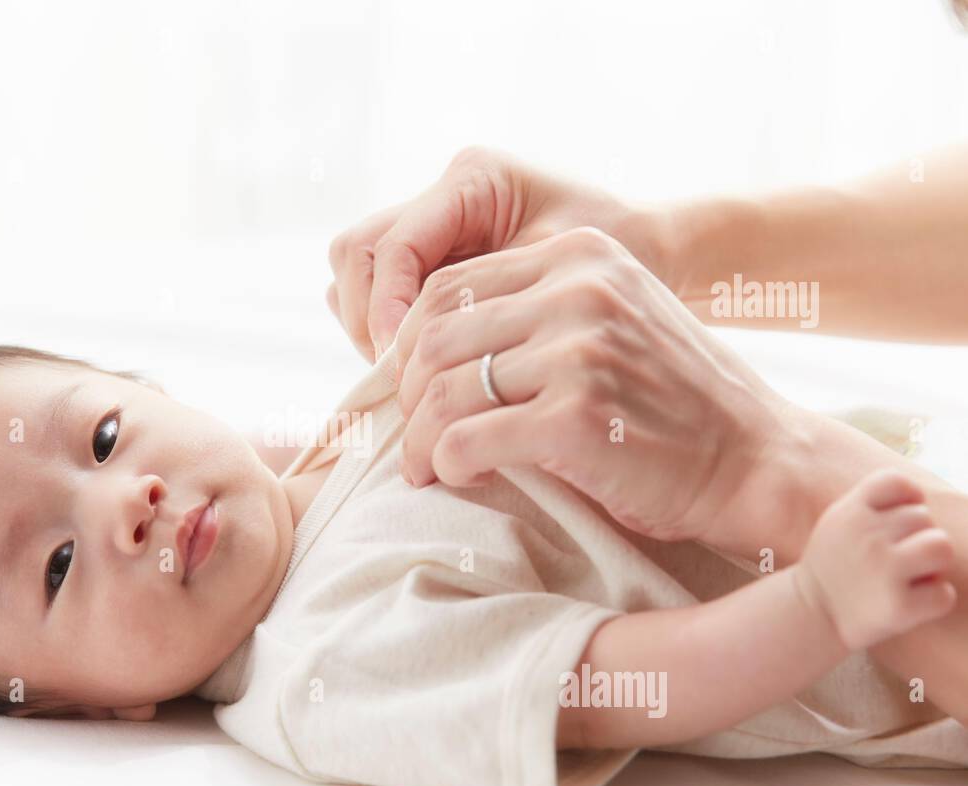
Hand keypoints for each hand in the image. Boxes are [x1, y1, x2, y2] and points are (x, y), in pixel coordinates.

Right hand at [325, 146, 669, 361]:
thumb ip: (481, 304)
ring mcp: (433, 226)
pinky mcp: (434, 259)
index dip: (386, 309)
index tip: (403, 363)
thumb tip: (406, 352)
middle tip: (399, 374)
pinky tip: (418, 370)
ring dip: (369, 327)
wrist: (657, 261)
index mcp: (473, 179)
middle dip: (367, 316)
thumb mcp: (557, 282)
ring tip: (409, 377)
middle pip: (357, 252)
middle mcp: (443, 195)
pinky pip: (382, 293)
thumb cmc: (625, 265)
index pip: (391, 245)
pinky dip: (386, 331)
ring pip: (356, 273)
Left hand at [393, 225, 786, 546]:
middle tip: (412, 434)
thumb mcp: (611, 322)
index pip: (448, 286)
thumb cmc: (671, 404)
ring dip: (419, 439)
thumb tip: (423, 348)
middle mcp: (578, 291)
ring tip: (426, 465)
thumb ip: (535, 314)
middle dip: (407, 394)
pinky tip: (458, 476)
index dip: (408, 343)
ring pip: (442, 391)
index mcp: (579, 255)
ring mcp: (579, 352)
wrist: (756, 460)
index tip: (410, 387)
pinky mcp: (575, 418)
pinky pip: (466, 440)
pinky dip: (446, 464)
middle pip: (433, 336)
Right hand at [793, 469, 957, 650]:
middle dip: (917, 537)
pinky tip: (910, 602)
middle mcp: (866, 537)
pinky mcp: (898, 606)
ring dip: (933, 564)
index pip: (896, 482)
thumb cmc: (833, 567)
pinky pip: (944, 594)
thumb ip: (871, 506)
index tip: (901, 519)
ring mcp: (883, 571)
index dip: (910, 497)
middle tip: (895, 560)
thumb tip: (919, 499)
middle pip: (924, 517)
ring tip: (911, 576)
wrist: (810, 614)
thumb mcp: (836, 524)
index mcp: (849, 513)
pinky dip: (934, 600)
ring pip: (941, 547)